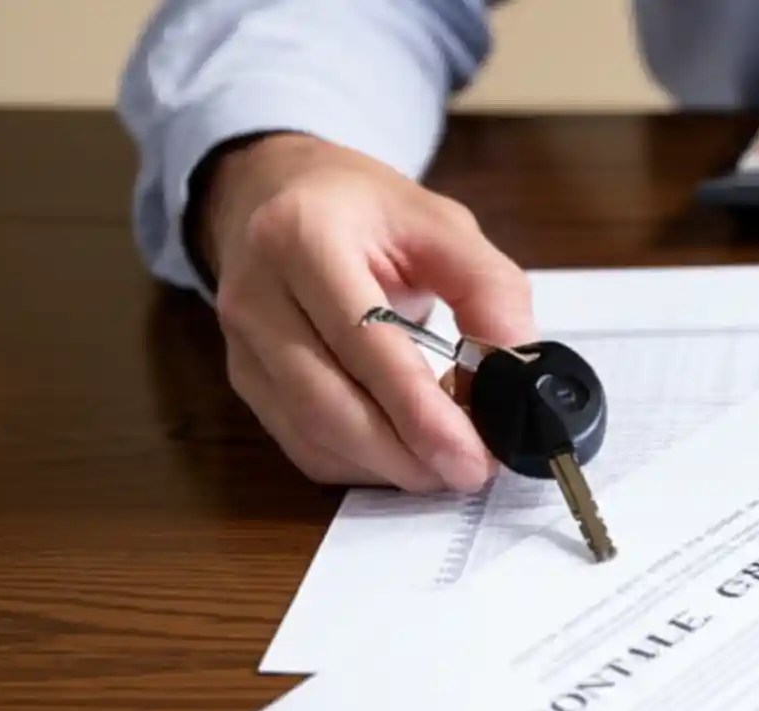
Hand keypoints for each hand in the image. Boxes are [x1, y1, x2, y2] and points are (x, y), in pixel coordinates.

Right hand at [193, 132, 535, 491]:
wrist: (275, 191)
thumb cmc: (363, 208)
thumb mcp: (441, 223)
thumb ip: (489, 289)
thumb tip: (518, 373)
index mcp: (303, 237)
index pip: (364, 341)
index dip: (420, 410)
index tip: (472, 453)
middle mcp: (257, 293)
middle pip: (327, 403)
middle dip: (406, 453)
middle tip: (469, 472)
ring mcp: (241, 342)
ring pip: (311, 434)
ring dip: (386, 465)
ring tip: (445, 465)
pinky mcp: (243, 379)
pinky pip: (301, 444)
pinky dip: (359, 464)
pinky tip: (403, 454)